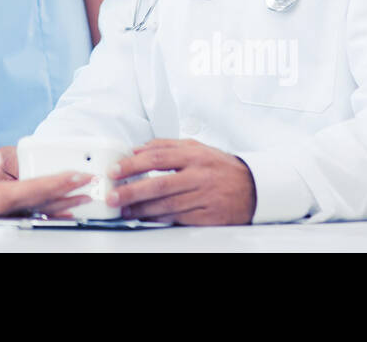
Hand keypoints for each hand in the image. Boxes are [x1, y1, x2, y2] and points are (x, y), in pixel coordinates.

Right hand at [0, 150, 92, 224]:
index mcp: (0, 196)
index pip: (38, 187)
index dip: (60, 181)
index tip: (79, 175)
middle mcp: (7, 208)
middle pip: (46, 199)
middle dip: (71, 191)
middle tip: (93, 185)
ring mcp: (6, 213)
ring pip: (43, 209)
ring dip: (66, 204)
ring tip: (86, 200)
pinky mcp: (3, 212)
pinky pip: (33, 212)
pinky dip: (51, 212)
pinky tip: (60, 212)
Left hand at [105, 138, 255, 224]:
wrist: (253, 187)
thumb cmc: (219, 167)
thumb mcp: (196, 147)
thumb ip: (166, 145)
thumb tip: (137, 149)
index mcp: (194, 155)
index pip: (157, 158)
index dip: (133, 164)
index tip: (115, 170)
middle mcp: (199, 176)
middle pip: (160, 185)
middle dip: (132, 191)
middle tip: (113, 196)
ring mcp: (205, 198)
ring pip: (167, 205)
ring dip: (141, 210)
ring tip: (124, 210)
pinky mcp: (209, 217)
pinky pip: (179, 219)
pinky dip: (160, 219)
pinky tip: (145, 219)